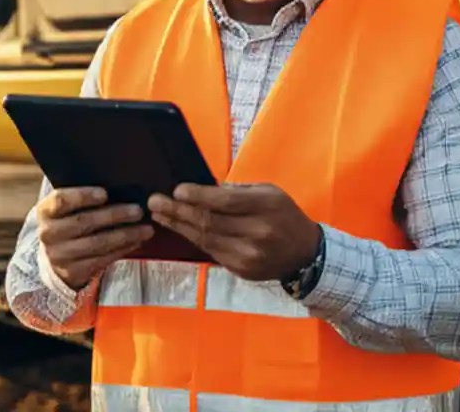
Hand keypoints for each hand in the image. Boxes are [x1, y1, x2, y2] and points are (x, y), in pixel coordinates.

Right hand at [37, 186, 153, 289]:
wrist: (58, 253)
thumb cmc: (70, 219)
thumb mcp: (69, 207)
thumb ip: (85, 196)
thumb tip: (120, 186)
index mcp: (46, 211)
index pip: (61, 200)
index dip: (83, 196)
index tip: (105, 193)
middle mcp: (48, 234)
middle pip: (84, 222)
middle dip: (114, 216)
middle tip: (138, 210)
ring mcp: (59, 255)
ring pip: (96, 244)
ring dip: (125, 235)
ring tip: (146, 229)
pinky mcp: (72, 272)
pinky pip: (102, 260)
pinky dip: (122, 250)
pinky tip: (136, 242)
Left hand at [148, 183, 320, 281]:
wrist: (304, 254)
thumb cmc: (284, 216)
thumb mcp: (269, 193)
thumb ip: (238, 191)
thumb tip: (205, 189)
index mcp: (266, 207)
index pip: (225, 202)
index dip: (198, 196)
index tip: (177, 190)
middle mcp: (257, 232)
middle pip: (210, 221)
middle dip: (178, 211)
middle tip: (155, 202)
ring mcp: (248, 255)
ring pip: (205, 239)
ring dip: (179, 226)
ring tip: (159, 214)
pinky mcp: (241, 269)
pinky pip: (211, 251)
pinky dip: (192, 239)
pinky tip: (179, 228)